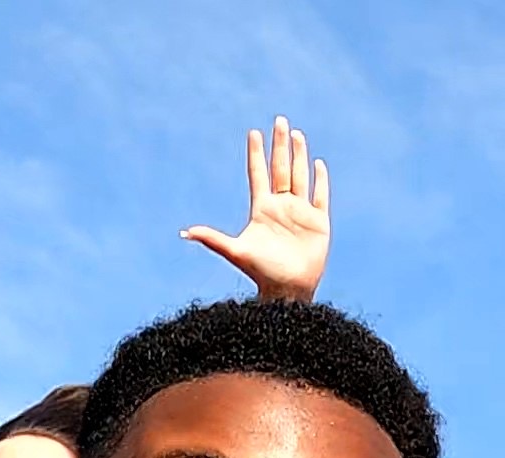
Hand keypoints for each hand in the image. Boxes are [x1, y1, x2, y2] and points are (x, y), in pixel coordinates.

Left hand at [182, 116, 329, 301]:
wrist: (287, 291)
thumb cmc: (260, 273)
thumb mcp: (235, 253)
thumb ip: (212, 239)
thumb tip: (185, 232)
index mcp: (261, 210)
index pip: (258, 174)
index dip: (256, 154)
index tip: (253, 132)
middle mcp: (280, 207)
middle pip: (280, 168)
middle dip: (279, 145)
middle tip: (278, 120)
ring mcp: (299, 212)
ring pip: (299, 176)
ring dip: (298, 155)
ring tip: (296, 133)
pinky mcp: (318, 222)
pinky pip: (319, 195)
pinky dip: (320, 179)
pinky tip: (318, 163)